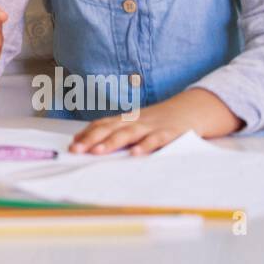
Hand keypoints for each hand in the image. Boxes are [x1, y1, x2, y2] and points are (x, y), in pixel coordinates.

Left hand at [69, 89, 243, 155]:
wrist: (192, 109)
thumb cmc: (160, 121)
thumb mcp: (139, 124)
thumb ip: (120, 133)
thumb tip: (95, 145)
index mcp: (126, 119)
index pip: (101, 124)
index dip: (86, 134)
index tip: (71, 144)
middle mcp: (135, 121)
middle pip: (110, 129)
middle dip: (91, 139)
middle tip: (76, 150)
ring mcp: (152, 127)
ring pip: (129, 134)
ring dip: (112, 142)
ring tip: (98, 151)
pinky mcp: (169, 134)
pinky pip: (156, 140)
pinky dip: (146, 146)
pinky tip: (135, 154)